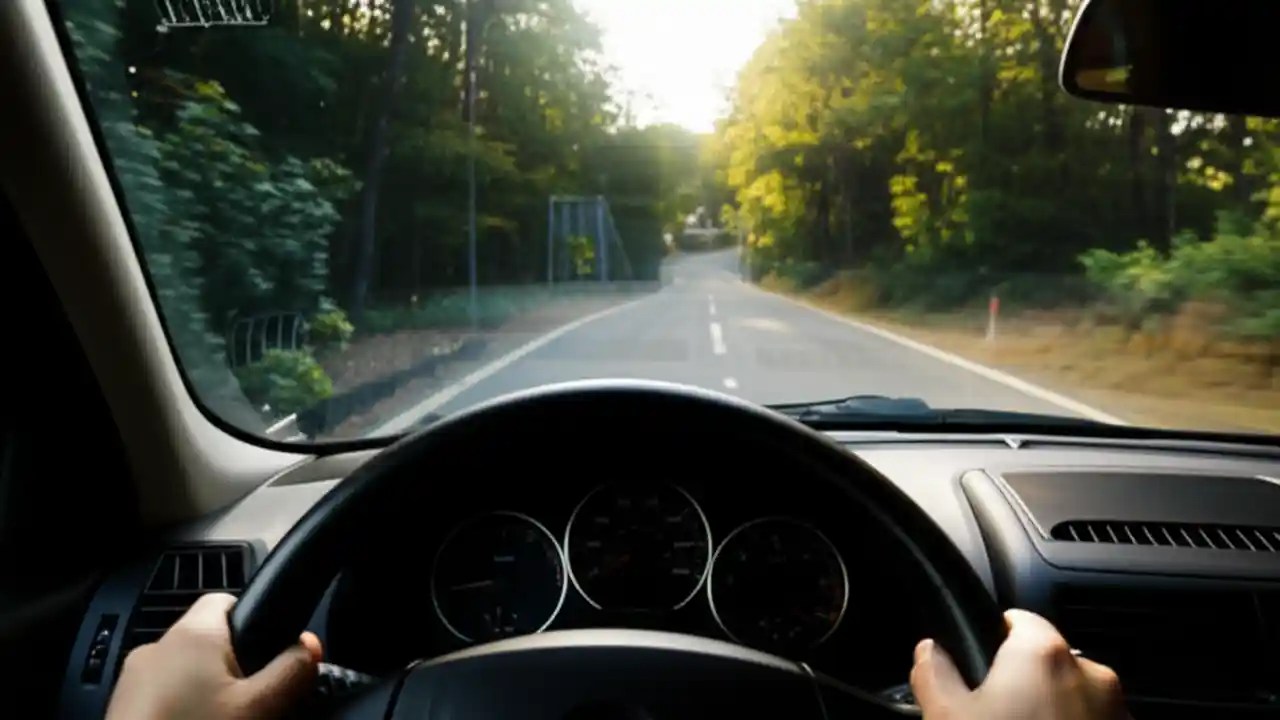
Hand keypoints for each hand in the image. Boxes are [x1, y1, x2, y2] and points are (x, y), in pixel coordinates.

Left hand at [106, 593, 321, 719]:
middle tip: (251, 703)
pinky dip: (180, 709)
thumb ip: (290, 671)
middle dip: (233, 668)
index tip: (268, 658)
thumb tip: (309, 645)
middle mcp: (157, 647)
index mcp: (193, 634)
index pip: (227, 600)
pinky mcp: (119, 708)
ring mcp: (132, 680)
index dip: (254, 622)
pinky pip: (162, 696)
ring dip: (205, 692)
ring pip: (185, 673)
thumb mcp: (258, 709)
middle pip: (209, 642)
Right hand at [910, 609, 1130, 719]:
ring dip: (1051, 713)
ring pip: (1072, 699)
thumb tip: (929, 651)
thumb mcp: (948, 719)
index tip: (976, 670)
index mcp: (1042, 652)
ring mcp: (1117, 712)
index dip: (989, 641)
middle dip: (1021, 685)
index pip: (1015, 619)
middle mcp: (1090, 672)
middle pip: (1045, 662)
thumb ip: (933, 674)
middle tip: (992, 717)